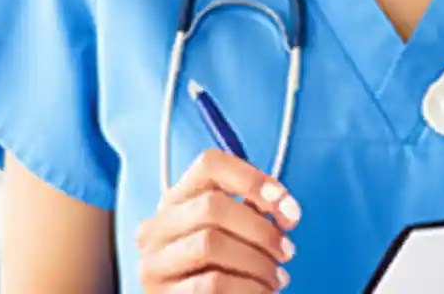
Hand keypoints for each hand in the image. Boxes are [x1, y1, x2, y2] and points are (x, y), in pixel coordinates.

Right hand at [137, 150, 301, 292]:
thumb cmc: (217, 271)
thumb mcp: (229, 235)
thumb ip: (249, 214)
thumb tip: (284, 210)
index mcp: (175, 201)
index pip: (210, 164)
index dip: (254, 179)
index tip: (289, 209)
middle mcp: (157, 226)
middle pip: (212, 206)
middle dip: (261, 229)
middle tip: (287, 251)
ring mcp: (154, 262)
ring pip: (210, 243)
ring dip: (256, 262)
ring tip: (276, 278)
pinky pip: (212, 283)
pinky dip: (248, 288)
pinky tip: (262, 292)